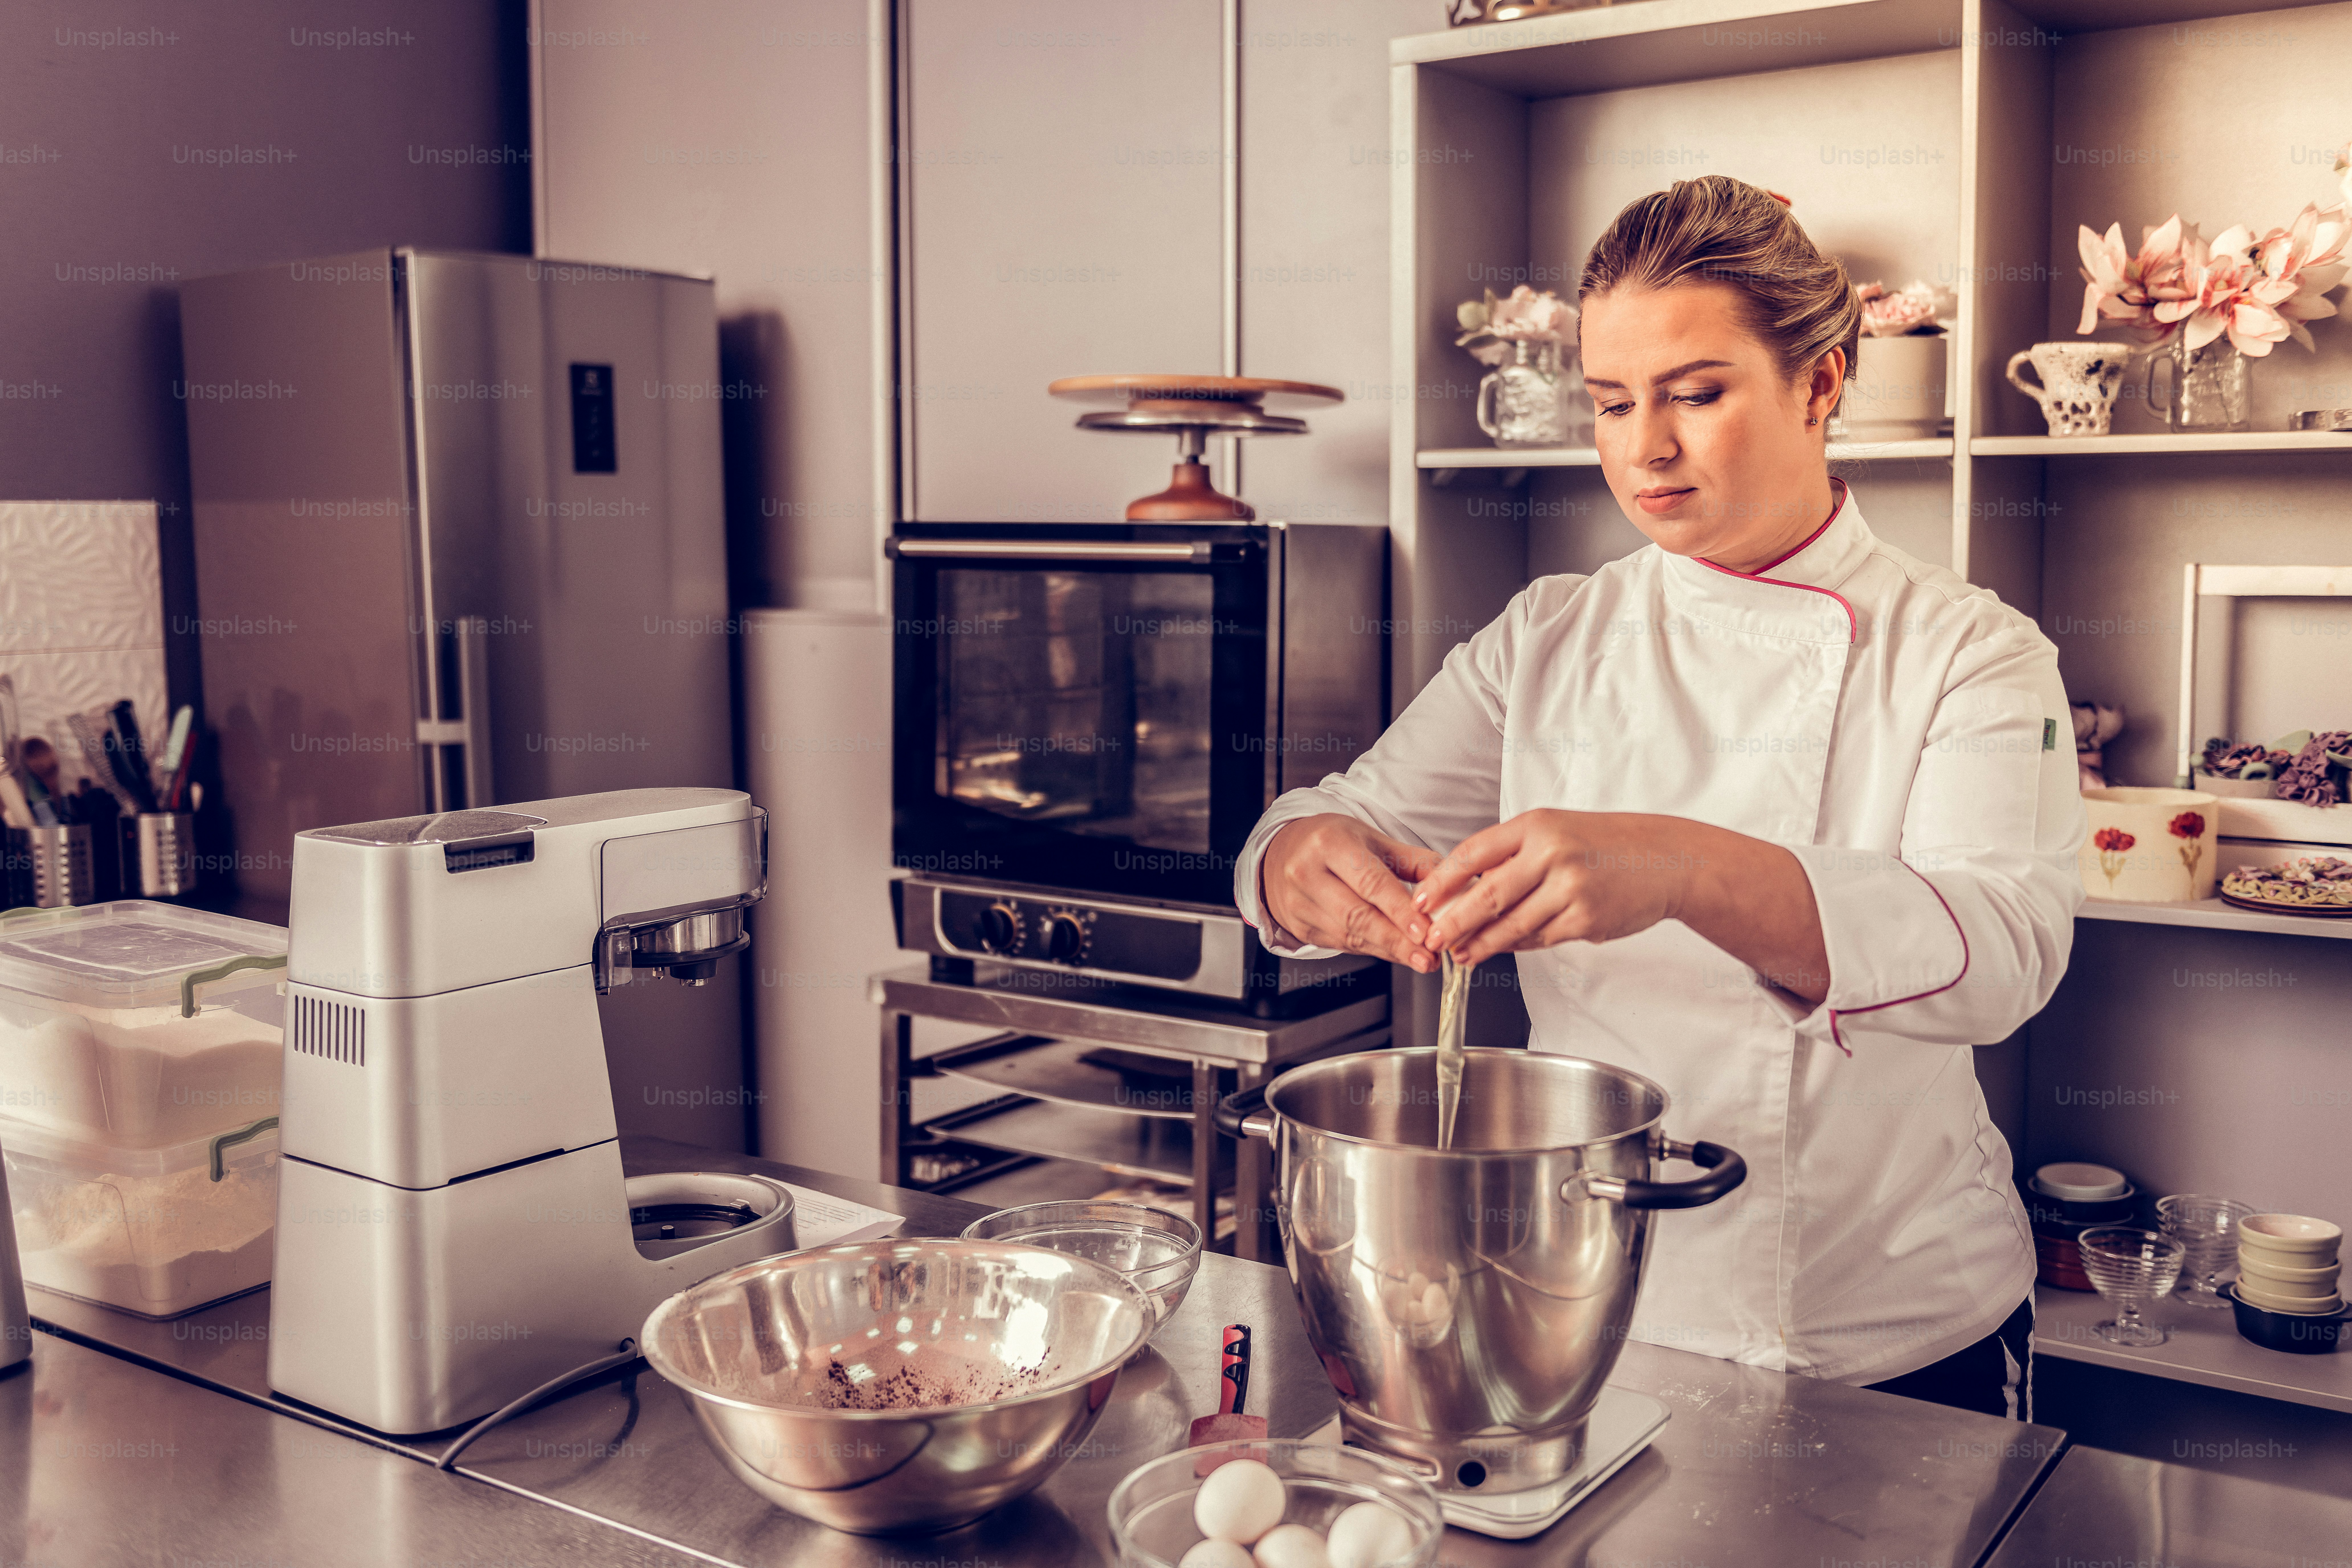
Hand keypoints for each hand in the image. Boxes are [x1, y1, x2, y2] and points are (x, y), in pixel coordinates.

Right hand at [1261, 815, 1444, 973]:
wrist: (1283, 852)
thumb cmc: (1334, 842)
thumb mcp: (1371, 839)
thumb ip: (1413, 862)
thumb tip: (1453, 885)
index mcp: (1329, 843)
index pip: (1370, 881)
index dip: (1399, 910)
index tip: (1426, 931)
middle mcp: (1307, 873)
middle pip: (1358, 914)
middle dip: (1398, 940)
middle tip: (1429, 957)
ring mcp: (1298, 903)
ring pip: (1349, 934)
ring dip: (1389, 950)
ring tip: (1420, 959)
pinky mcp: (1298, 927)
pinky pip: (1341, 944)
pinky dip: (1372, 950)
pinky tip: (1395, 953)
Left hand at [1413, 810, 1694, 964]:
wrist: (1667, 860)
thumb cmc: (1606, 846)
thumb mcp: (1557, 832)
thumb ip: (1514, 857)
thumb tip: (1466, 892)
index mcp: (1537, 825)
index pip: (1474, 853)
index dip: (1442, 880)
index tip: (1421, 900)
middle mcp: (1552, 853)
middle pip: (1486, 894)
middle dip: (1452, 922)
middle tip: (1430, 939)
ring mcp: (1571, 887)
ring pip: (1512, 924)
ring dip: (1481, 943)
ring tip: (1460, 954)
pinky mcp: (1586, 919)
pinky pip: (1541, 938)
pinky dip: (1520, 945)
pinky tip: (1504, 948)